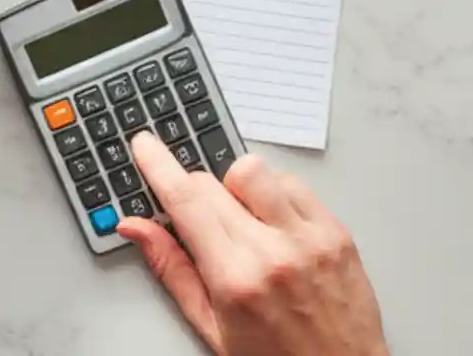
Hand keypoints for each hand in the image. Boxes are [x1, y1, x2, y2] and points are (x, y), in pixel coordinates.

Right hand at [118, 132, 386, 355]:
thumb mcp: (211, 326)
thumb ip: (171, 269)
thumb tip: (135, 229)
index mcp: (235, 279)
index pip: (185, 201)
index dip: (159, 166)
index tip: (146, 146)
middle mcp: (274, 252)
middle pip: (213, 183)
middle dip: (193, 190)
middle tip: (196, 217)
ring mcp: (310, 238)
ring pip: (255, 171)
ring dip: (236, 187)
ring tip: (241, 221)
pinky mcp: (337, 233)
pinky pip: (295, 184)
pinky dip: (275, 194)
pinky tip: (273, 223)